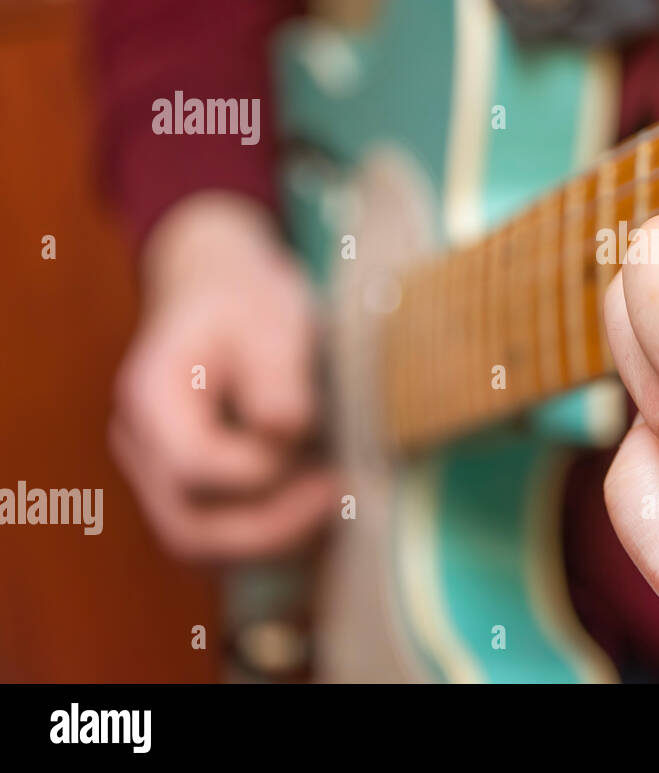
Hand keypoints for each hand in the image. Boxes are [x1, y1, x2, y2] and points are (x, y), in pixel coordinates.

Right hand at [110, 192, 335, 560]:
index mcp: (150, 397)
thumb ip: (277, 373)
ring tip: (334, 498)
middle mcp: (141, 447)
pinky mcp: (190, 490)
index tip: (324, 463)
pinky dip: (270, 531)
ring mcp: (158, 475)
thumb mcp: (271, 317)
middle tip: (338, 495)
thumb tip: (286, 431)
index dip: (260, 475)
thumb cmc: (246, 301)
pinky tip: (320, 504)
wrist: (218, 292)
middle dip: (270, 528)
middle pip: (188, 528)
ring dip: (274, 537)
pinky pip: (222, 534)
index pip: (192, 467)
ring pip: (203, 544)